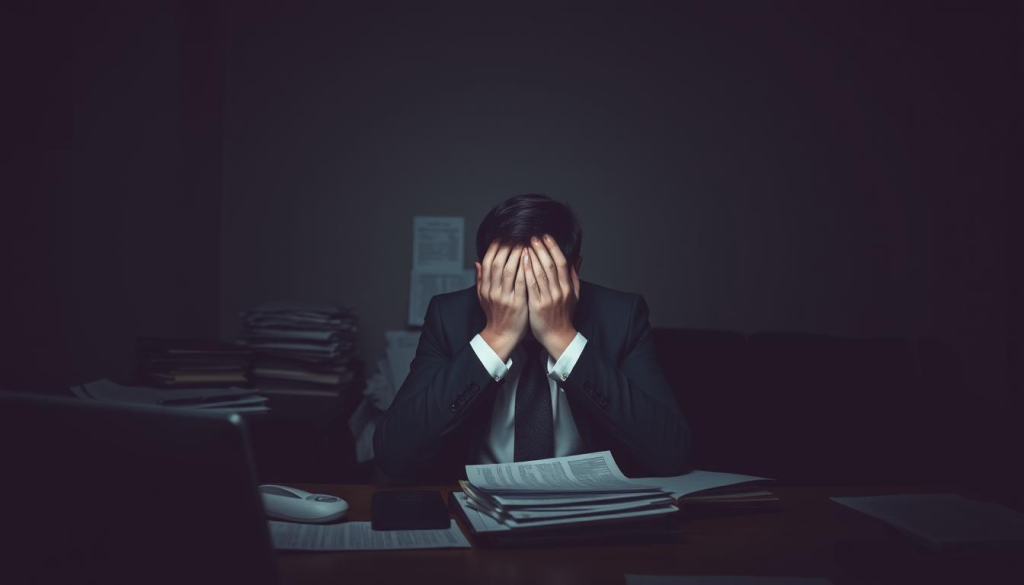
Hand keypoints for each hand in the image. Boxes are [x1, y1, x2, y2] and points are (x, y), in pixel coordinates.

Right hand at [475, 241, 528, 361]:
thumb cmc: (495, 314)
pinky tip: (531, 259)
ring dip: (517, 255)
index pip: (488, 262)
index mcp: (485, 288)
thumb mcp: (483, 297)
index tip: (503, 237)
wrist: (502, 335)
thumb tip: (478, 262)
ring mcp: (504, 297)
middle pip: (498, 263)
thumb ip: (481, 279)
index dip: (494, 248)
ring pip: (509, 270)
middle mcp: (492, 291)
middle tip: (516, 236)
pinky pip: (521, 282)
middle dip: (507, 247)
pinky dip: (525, 269)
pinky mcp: (517, 303)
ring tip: (524, 243)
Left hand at [524, 234, 580, 359]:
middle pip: (551, 265)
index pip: (562, 263)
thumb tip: (578, 258)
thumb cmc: (563, 315)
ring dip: (533, 257)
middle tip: (533, 237)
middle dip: (542, 249)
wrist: (557, 336)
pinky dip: (527, 271)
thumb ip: (574, 276)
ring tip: (525, 244)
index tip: (546, 237)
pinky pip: (531, 285)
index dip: (554, 248)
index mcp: (568, 287)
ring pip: (541, 273)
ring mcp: (548, 298)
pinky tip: (521, 262)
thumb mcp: (574, 295)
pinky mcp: (537, 305)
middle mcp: (559, 291)